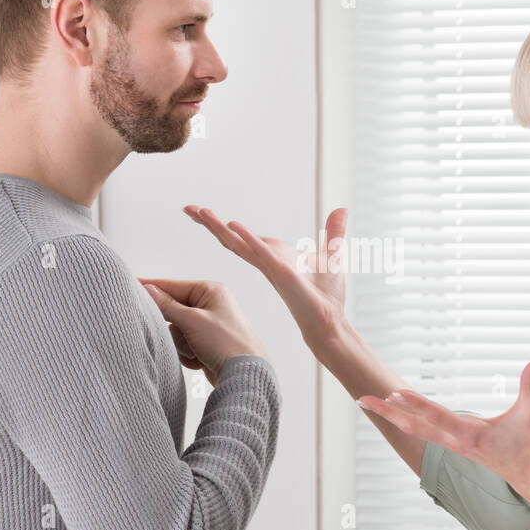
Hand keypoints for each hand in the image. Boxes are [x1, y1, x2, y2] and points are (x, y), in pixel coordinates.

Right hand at [137, 277, 266, 386]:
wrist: (245, 375)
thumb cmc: (226, 343)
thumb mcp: (192, 321)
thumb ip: (167, 305)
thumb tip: (147, 290)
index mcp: (210, 290)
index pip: (172, 285)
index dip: (150, 288)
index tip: (129, 284)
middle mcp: (210, 304)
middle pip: (172, 310)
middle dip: (173, 327)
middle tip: (180, 334)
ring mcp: (208, 325)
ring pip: (175, 330)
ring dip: (181, 344)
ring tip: (196, 350)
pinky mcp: (207, 343)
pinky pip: (183, 345)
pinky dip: (187, 354)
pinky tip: (199, 360)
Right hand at [183, 205, 347, 348]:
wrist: (330, 321)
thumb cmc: (327, 296)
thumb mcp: (332, 254)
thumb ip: (333, 231)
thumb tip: (341, 209)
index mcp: (273, 256)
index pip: (243, 238)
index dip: (223, 226)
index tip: (204, 213)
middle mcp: (266, 261)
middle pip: (231, 239)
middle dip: (210, 223)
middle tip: (188, 209)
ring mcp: (271, 267)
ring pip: (238, 244)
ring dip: (218, 227)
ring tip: (198, 212)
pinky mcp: (281, 273)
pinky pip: (261, 252)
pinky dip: (247, 238)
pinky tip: (233, 226)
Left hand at [355, 355, 529, 498]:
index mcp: (470, 435)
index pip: (437, 415)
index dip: (416, 403)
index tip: (395, 392)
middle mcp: (455, 441)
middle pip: (413, 425)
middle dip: (386, 412)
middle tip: (360, 398)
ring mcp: (452, 444)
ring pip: (415, 429)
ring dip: (391, 415)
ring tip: (369, 402)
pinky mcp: (454, 445)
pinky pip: (423, 431)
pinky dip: (406, 420)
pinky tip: (395, 413)